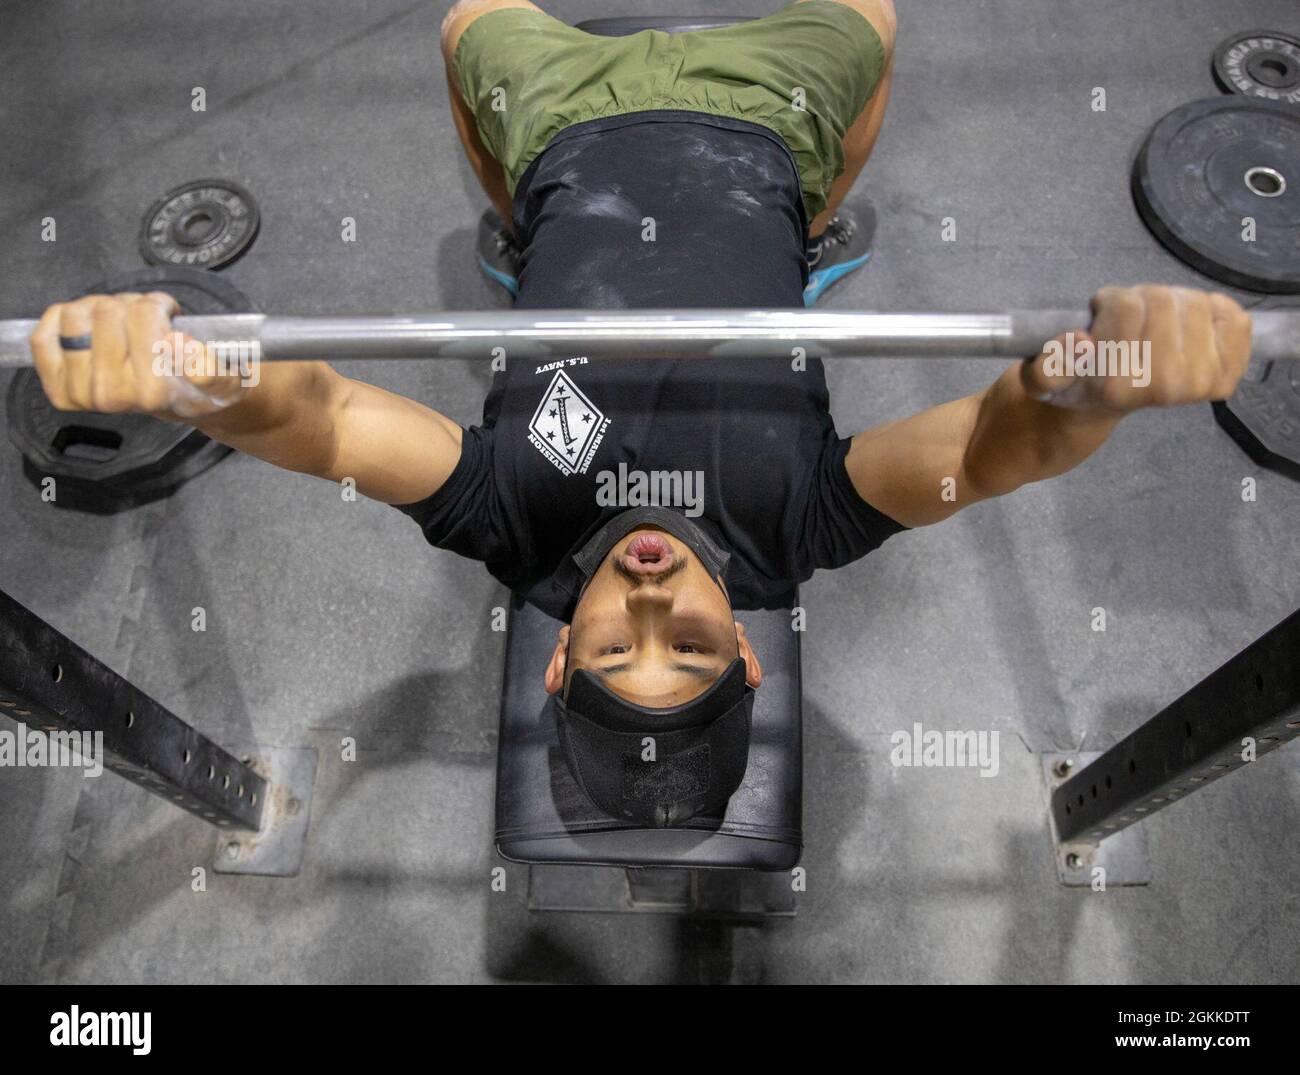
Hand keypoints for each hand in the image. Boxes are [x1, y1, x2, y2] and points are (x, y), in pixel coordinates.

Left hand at [29, 292, 251, 420]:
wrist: (175, 405)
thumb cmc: (198, 385)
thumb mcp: (223, 377)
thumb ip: (206, 364)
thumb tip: (176, 342)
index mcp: (153, 391)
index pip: (145, 315)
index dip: (159, 306)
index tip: (170, 317)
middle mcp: (113, 396)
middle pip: (108, 311)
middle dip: (130, 306)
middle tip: (146, 320)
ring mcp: (81, 393)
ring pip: (76, 315)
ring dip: (99, 309)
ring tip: (120, 324)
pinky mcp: (59, 387)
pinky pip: (44, 336)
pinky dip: (62, 320)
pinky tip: (87, 327)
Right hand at [1021, 285, 1251, 413]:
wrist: (1105, 407)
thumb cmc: (1075, 383)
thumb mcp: (1042, 379)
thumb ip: (1046, 366)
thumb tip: (1080, 343)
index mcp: (1121, 386)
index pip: (1126, 306)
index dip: (1110, 301)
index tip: (1099, 316)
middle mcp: (1167, 387)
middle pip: (1163, 299)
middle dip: (1141, 299)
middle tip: (1127, 318)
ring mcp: (1202, 382)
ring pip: (1195, 301)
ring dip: (1172, 302)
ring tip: (1153, 321)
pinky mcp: (1227, 375)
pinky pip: (1233, 317)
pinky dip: (1213, 310)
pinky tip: (1188, 326)